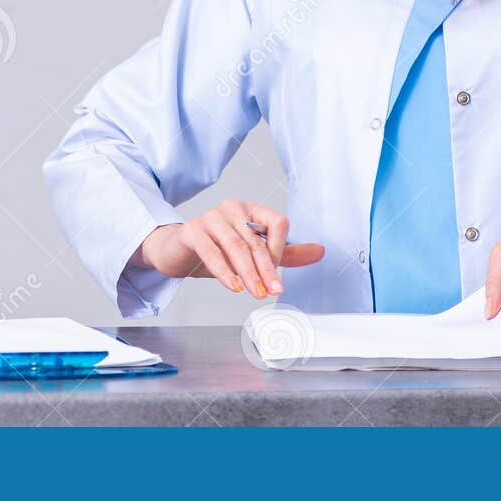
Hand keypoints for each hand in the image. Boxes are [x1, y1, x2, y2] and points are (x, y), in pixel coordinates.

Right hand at [135, 198, 324, 299]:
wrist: (179, 253)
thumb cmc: (219, 250)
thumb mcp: (255, 253)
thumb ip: (286, 253)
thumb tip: (321, 251)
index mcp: (252, 209)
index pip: (278, 223)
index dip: (280, 250)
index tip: (277, 275)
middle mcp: (233, 207)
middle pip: (256, 239)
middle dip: (267, 269)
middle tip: (273, 291)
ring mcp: (211, 216)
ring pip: (236, 245)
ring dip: (248, 272)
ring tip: (254, 293)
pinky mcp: (192, 230)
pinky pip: (211, 250)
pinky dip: (224, 270)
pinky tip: (232, 286)